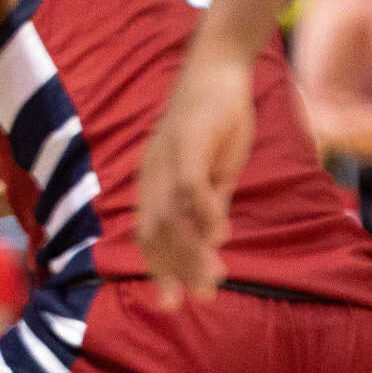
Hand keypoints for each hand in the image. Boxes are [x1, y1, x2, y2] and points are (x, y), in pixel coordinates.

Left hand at [137, 55, 252, 308]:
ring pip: (174, 217)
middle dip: (172, 272)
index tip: (173, 302)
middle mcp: (153, 175)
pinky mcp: (189, 142)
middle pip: (156, 233)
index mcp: (153, 184)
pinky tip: (221, 237)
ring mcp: (168, 159)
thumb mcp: (212, 171)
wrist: (217, 69)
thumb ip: (209, 204)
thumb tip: (214, 240)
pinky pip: (192, 185)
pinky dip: (204, 214)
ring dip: (193, 252)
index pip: (150, 235)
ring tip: (212, 281)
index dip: (160, 269)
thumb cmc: (213, 120)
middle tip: (189, 303)